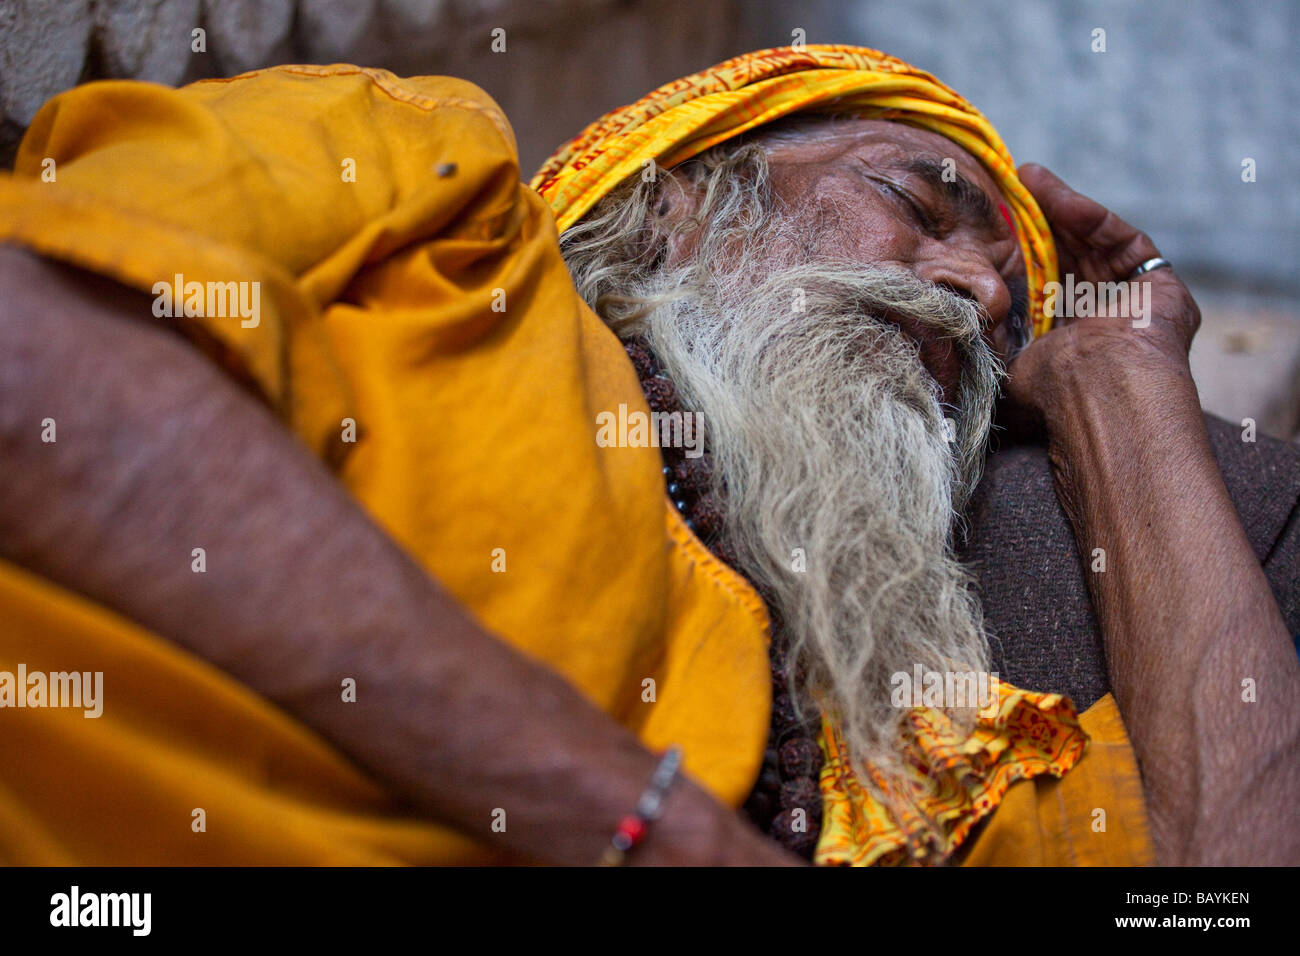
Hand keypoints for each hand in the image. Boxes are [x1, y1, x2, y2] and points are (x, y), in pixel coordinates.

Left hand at [1001, 164, 1201, 433]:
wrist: (1102, 390)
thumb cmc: (1052, 388)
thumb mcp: (1008, 364)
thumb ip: (993, 341)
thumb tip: (963, 325)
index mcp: (1070, 346)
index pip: (1047, 291)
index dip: (1025, 258)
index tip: (998, 232)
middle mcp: (1105, 325)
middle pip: (1073, 259)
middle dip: (1042, 224)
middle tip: (1013, 192)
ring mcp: (1134, 303)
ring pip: (1095, 244)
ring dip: (1061, 208)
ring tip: (1029, 179)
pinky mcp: (1160, 285)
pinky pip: (1121, 240)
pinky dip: (1089, 216)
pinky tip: (1058, 195)